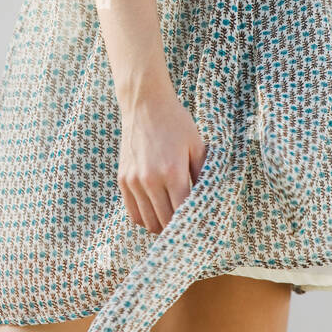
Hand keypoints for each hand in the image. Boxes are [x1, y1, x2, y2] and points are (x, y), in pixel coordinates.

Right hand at [117, 88, 207, 233]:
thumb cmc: (175, 123)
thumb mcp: (196, 145)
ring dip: (162, 226)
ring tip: (173, 222)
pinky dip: (145, 219)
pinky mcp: (123, 180)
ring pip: (148, 222)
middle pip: (165, 221)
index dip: (193, 222)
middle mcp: (151, 180)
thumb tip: (209, 199)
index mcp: (173, 171)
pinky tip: (157, 212)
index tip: (201, 226)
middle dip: (178, 227)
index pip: (183, 211)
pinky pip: (133, 213)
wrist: (145, 104)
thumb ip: (203, 174)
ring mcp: (134, 181)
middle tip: (189, 227)